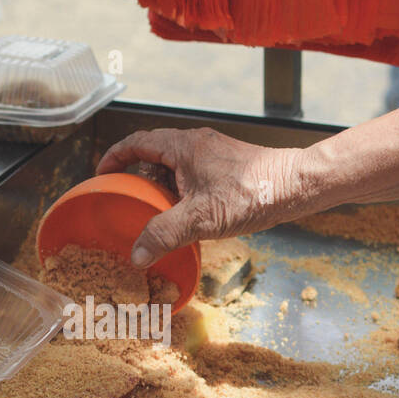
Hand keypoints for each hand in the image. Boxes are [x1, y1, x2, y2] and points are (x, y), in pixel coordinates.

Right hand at [94, 127, 310, 266]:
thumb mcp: (200, 218)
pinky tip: (186, 214)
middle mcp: (196, 144)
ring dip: (160, 184)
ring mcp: (213, 154)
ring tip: (153, 211)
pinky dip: (181, 190)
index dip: (115, 157)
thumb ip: (164, 234)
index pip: (136, 142)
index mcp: (183, 146)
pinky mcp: (228, 167)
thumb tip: (136, 255)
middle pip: (154, 153)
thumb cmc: (252, 193)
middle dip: (136, 174)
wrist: (296, 186)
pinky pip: (193, 175)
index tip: (102, 174)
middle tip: (126, 198)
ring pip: (175, 166)